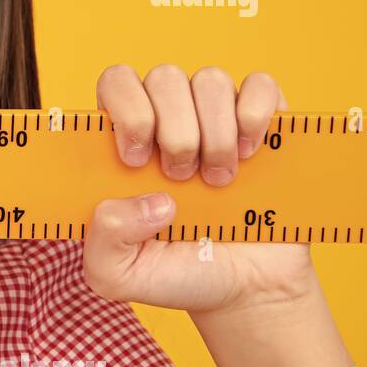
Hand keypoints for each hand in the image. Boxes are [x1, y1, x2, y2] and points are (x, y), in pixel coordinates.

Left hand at [83, 64, 316, 315]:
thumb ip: (103, 239)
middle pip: (163, 77)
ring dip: (216, 134)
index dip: (126, 110)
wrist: (244, 289)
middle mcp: (166, 116)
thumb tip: (147, 200)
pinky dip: (256, 116)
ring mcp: (215, 115)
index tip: (137, 159)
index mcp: (122, 139)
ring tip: (218, 180)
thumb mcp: (116, 274)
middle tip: (182, 179)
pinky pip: (261, 85)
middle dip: (175, 132)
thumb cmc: (175, 272)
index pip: (115, 82)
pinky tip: (251, 155)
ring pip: (210, 80)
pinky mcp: (263, 122)